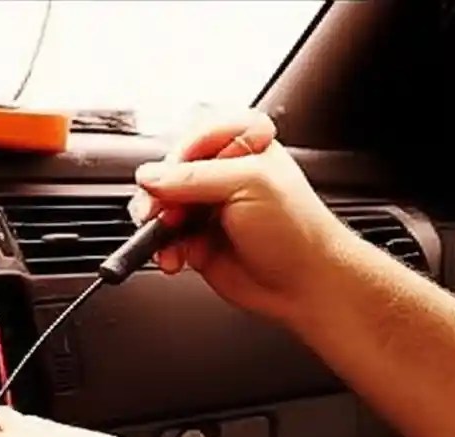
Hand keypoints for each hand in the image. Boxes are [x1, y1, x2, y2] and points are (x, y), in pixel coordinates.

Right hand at [128, 109, 350, 324]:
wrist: (305, 283)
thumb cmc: (296, 229)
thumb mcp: (248, 185)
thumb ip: (194, 177)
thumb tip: (149, 177)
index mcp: (243, 143)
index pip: (194, 134)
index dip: (178, 155)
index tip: (169, 177)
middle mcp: (222, 173)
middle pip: (169, 171)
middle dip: (159, 194)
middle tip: (160, 212)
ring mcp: (208, 207)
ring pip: (161, 205)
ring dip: (157, 223)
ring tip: (166, 238)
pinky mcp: (197, 238)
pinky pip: (164, 239)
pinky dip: (163, 249)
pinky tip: (173, 257)